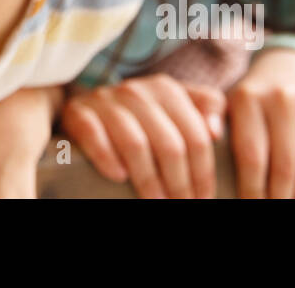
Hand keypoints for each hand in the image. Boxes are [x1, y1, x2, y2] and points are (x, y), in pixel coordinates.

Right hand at [61, 73, 226, 197]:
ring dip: (148, 180)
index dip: (204, 172)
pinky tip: (119, 177)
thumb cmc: (142, 113)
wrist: (89, 103)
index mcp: (166, 89)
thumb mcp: (175, 104)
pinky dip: (107, 157)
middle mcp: (136, 91)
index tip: (204, 197)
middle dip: (179, 183)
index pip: (196, 135)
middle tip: (183, 205)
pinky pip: (94, 135)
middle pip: (169, 144)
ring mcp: (105, 100)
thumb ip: (205, 107)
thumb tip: (217, 131)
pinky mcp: (78, 112)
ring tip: (157, 202)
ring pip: (135, 144)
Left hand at [226, 47, 294, 197]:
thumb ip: (218, 123)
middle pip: (285, 164)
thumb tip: (211, 140)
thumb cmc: (257, 95)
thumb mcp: (232, 103)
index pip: (252, 157)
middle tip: (277, 210)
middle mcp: (282, 94)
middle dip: (280, 197)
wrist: (292, 61)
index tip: (251, 206)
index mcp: (248, 96)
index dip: (253, 190)